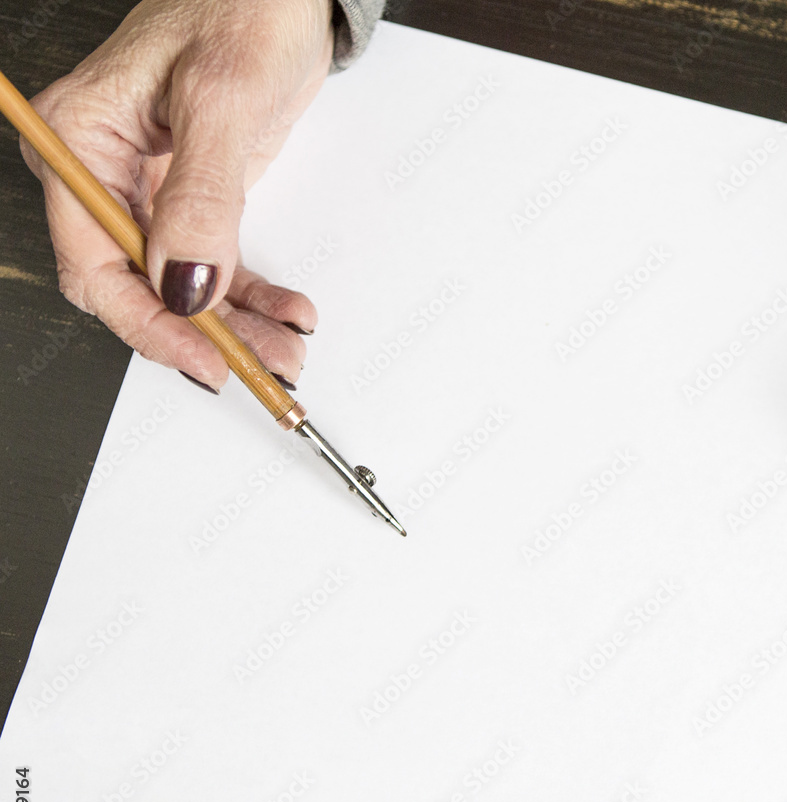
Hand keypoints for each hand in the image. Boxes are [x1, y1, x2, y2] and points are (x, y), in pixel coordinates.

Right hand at [20, 0, 333, 390]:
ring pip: (183, 286)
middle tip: (260, 365)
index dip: (149, 322)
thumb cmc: (244, 8)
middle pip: (140, 286)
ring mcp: (150, 189)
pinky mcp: (194, 197)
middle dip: (202, 333)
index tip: (203, 357)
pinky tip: (286, 312)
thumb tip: (182, 282)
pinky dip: (252, 296)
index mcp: (82, 140)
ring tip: (287, 348)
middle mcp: (107, 171)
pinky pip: (216, 264)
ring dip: (237, 325)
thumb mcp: (223, 99)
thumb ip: (201, 196)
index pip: (97, 263)